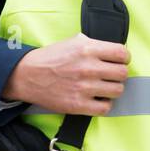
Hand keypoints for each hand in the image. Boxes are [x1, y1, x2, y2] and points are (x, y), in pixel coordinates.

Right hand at [2, 32, 130, 114]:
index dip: (124, 58)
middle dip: (119, 74)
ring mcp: (84, 87)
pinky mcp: (77, 104)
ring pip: (118, 91)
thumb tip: (113, 51)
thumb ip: (94, 44)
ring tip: (103, 88)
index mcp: (88, 49)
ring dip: (112, 90)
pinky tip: (97, 99)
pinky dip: (104, 105)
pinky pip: (105, 108)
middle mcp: (88, 67)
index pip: (122, 53)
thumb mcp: (72, 42)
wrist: (25, 75)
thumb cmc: (49, 58)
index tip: (119, 61)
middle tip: (110, 76)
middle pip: (123, 73)